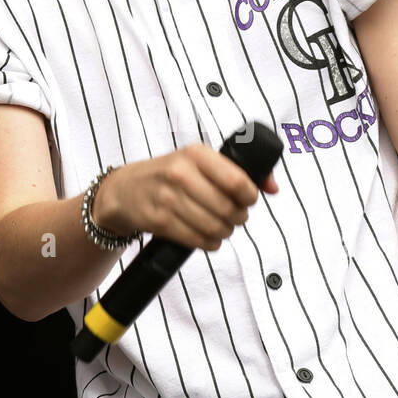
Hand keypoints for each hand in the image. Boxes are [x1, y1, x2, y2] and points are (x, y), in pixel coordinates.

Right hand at [95, 143, 278, 249]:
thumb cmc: (168, 174)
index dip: (250, 197)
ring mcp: (168, 198)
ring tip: (222, 227)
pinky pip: (198, 240)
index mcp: (195, 154)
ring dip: (224, 232)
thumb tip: (273, 187)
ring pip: (214, 227)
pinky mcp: (159, 221)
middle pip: (227, 208)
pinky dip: (209, 243)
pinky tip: (207, 237)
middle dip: (238, 218)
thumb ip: (236, 170)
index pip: (237, 180)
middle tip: (235, 218)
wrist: (124, 190)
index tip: (248, 200)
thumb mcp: (197, 161)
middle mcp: (180, 173)